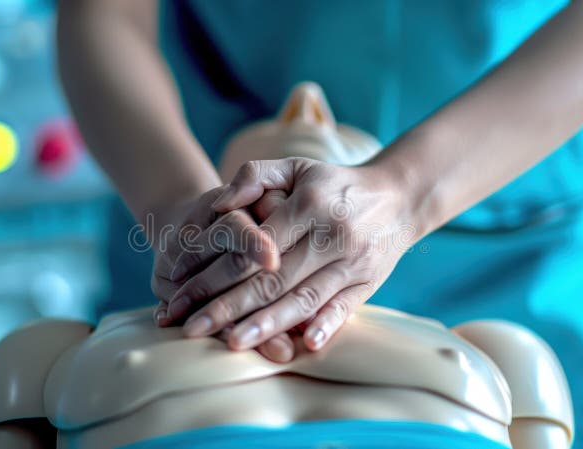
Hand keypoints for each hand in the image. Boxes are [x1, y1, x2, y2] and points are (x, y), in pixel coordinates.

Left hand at [168, 157, 417, 352]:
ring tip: (231, 343)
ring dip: (267, 324)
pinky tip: (304, 346)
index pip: (254, 244)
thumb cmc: (335, 184)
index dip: (216, 268)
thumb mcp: (296, 166)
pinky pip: (345, 308)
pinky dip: (326, 325)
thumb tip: (220, 205)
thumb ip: (254, 175)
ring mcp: (353, 261)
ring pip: (304, 298)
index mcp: (309, 204)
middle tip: (190, 329)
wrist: (400, 196)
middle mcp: (331, 235)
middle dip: (227, 306)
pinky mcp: (368, 282)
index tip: (182, 290)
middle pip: (272, 278)